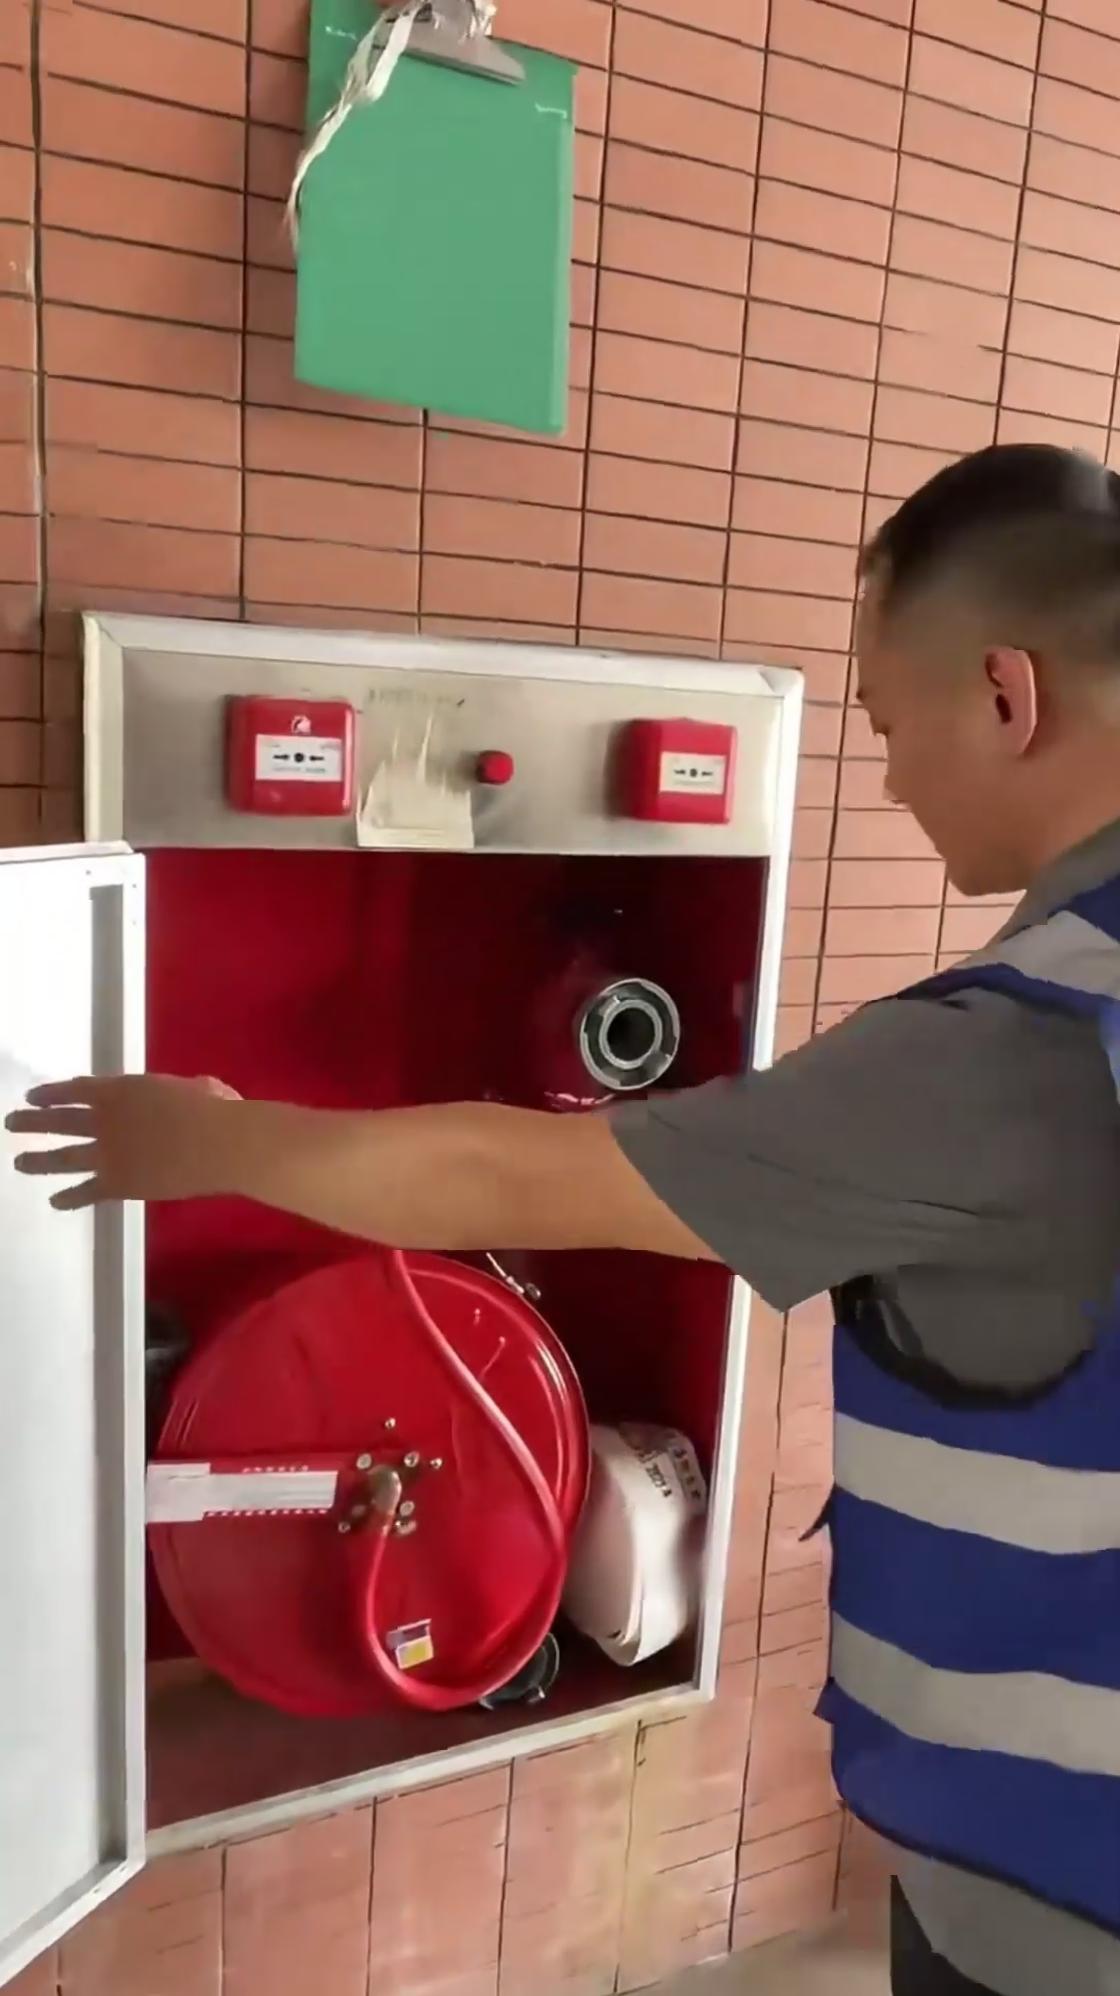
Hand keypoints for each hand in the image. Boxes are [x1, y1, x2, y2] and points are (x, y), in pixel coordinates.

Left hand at [5, 1074, 241, 1209]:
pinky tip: (54, 1201)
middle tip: (12, 1123)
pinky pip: (86, 1192)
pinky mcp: (118, 1184)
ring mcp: (108, 1154)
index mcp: (121, 1090)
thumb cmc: (215, 1111)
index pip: (75, 1090)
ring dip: (37, 1160)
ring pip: (62, 1157)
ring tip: (19, 1162)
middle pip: (58, 1121)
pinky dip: (68, 1197)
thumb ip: (186, 1091)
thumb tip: (199, 1093)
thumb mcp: (199, 1088)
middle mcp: (105, 1120)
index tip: (35, 1097)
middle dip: (31, 1122)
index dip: (52, 1093)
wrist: (218, 1145)